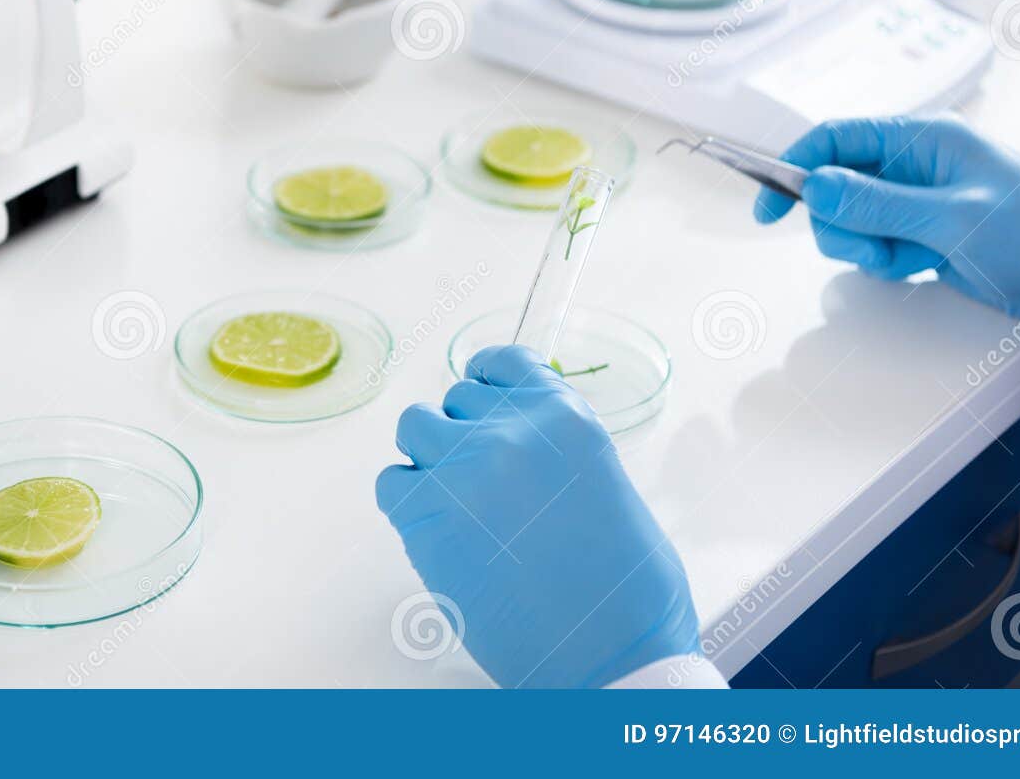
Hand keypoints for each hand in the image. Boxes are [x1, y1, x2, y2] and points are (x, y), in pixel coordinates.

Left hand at [375, 345, 699, 688]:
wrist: (612, 655)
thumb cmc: (628, 592)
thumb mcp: (607, 486)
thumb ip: (560, 453)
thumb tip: (527, 453)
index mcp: (564, 418)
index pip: (503, 364)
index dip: (486, 382)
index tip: (479, 396)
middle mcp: (511, 431)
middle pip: (456, 400)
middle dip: (461, 432)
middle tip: (475, 476)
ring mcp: (463, 468)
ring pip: (414, 426)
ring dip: (427, 456)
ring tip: (449, 498)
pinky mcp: (426, 515)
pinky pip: (391, 482)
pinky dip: (404, 500)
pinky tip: (433, 529)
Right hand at [756, 116, 1019, 340]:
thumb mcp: (953, 220)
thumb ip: (875, 203)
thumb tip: (811, 186)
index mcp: (923, 137)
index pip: (835, 138)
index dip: (794, 167)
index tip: (768, 207)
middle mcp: (914, 163)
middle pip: (833, 185)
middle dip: (839, 223)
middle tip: (872, 248)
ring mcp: (917, 199)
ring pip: (848, 220)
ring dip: (862, 247)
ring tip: (906, 260)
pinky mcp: (922, 232)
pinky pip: (873, 242)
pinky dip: (883, 260)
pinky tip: (918, 266)